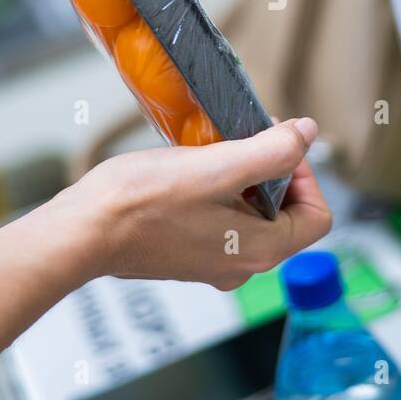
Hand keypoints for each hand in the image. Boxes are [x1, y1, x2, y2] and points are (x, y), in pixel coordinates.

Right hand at [44, 118, 332, 290]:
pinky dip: (217, 191)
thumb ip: (272, 151)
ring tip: (212, 152)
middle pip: (286, 214)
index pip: (317, 216)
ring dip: (242, 178)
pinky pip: (222, 218)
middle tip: (242, 140)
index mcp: (262, 250)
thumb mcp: (217, 166)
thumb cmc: (142, 201)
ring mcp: (214, 262)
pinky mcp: (189, 253)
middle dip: (272, 171)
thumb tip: (307, 134)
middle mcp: (243, 264)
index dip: (306, 175)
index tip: (275, 145)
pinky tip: (189, 169)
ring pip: (252, 213)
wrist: (83, 231)